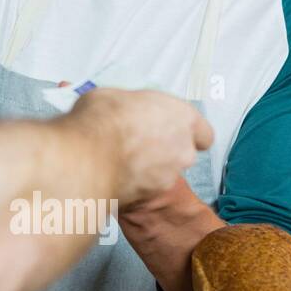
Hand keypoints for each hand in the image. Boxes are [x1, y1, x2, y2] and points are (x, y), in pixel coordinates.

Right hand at [67, 88, 212, 206]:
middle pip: (183, 153)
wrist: (87, 157)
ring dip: (148, 168)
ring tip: (119, 160)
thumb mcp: (113, 95)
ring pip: (164, 173)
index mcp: (182, 116)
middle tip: (137, 143)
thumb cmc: (102, 120)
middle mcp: (184, 148)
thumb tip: (118, 111)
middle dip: (164, 151)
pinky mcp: (153, 195)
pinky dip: (134, 183)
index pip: (203, 133)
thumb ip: (130, 107)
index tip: (172, 131)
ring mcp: (170, 175)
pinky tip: (113, 174)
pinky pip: (146, 189)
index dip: (188, 134)